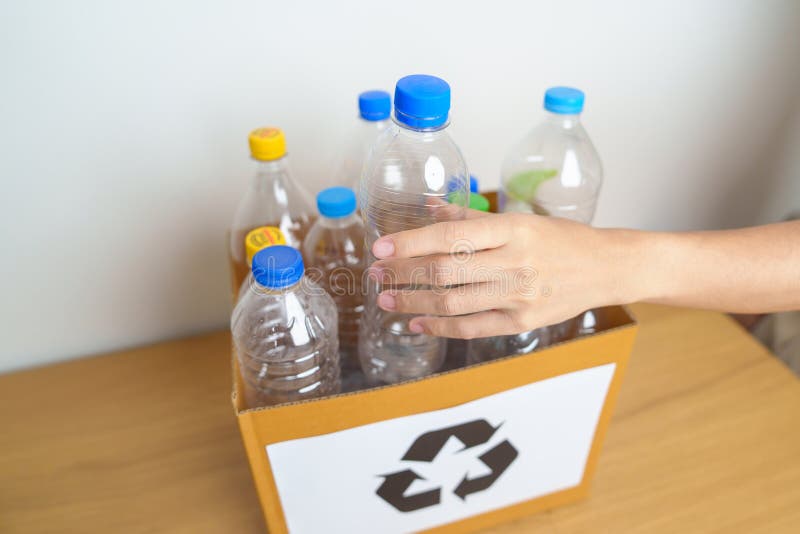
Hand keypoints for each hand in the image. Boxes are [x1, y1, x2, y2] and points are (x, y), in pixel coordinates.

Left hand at [368, 211, 635, 338]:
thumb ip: (471, 219)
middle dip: (403, 274)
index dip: (410, 243)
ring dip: (413, 303)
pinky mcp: (521, 323)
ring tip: (387, 300)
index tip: (381, 248)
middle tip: (375, 275)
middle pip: (445, 271)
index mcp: (511, 230)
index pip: (449, 236)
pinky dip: (440, 327)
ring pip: (453, 303)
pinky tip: (417, 323)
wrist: (605, 268)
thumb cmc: (560, 239)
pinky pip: (472, 328)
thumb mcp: (519, 219)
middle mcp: (514, 263)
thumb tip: (429, 209)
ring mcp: (518, 296)